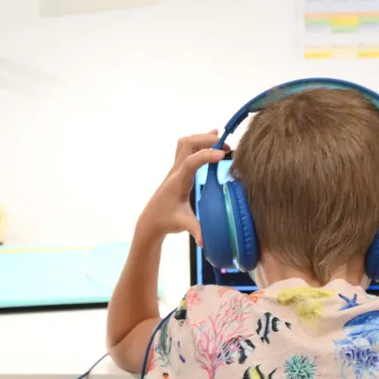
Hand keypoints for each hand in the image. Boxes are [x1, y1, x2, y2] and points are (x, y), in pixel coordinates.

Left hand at [136, 130, 228, 244]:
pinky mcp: (180, 169)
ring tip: (222, 142)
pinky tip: (214, 136)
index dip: (206, 155)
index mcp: (178, 182)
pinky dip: (201, 141)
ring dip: (203, 138)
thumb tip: (206, 242)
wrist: (151, 220)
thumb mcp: (182, 225)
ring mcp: (177, 168)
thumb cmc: (166, 220)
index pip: (190, 161)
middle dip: (207, 141)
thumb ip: (196, 230)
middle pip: (188, 144)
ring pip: (187, 143)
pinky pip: (188, 148)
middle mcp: (176, 171)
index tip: (223, 155)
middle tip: (227, 148)